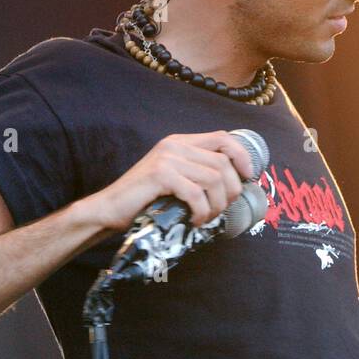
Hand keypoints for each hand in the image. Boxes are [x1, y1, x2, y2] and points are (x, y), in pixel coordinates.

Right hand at [89, 130, 255, 234]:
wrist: (109, 209)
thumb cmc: (144, 200)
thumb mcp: (175, 181)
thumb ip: (198, 174)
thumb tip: (234, 185)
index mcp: (180, 142)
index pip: (223, 138)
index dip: (241, 155)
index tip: (248, 176)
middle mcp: (175, 145)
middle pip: (223, 162)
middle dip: (230, 191)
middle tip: (220, 210)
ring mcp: (167, 158)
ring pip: (213, 179)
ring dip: (216, 205)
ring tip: (205, 217)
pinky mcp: (161, 175)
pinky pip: (196, 193)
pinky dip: (201, 211)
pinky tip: (195, 220)